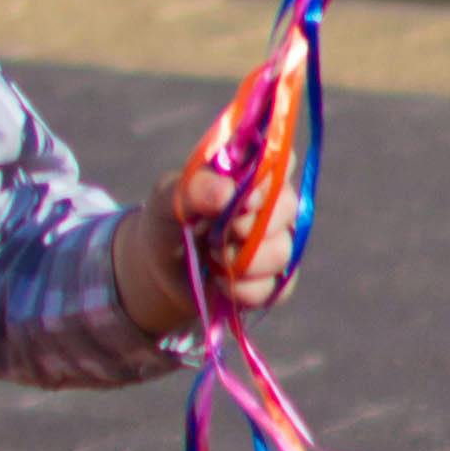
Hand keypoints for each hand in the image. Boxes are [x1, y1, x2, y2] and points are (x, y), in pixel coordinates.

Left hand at [113, 152, 281, 339]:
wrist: (161, 270)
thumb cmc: (168, 221)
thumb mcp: (167, 200)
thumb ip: (194, 188)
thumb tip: (228, 192)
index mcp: (250, 172)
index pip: (282, 160)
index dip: (265, 180)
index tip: (241, 199)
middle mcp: (272, 204)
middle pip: (288, 207)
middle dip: (249, 227)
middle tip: (216, 235)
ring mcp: (277, 242)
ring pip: (282, 252)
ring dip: (241, 262)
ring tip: (213, 258)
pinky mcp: (276, 280)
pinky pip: (278, 288)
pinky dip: (244, 291)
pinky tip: (221, 283)